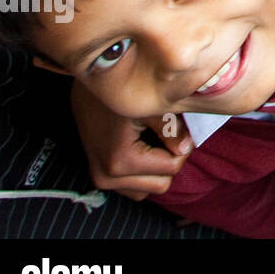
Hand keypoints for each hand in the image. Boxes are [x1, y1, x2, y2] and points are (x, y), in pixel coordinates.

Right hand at [71, 82, 193, 199]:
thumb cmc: (122, 91)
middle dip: (170, 159)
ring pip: (148, 189)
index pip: (172, 167)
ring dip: (156, 169)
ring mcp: (100, 180)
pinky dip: (144, 173)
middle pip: (162, 183)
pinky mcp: (99, 178)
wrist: (88, 84)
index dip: (182, 146)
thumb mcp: (150, 106)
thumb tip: (186, 148)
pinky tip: (141, 146)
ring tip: (151, 138)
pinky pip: (134, 189)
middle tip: (165, 132)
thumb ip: (171, 128)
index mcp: (119, 161)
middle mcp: (106, 177)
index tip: (177, 126)